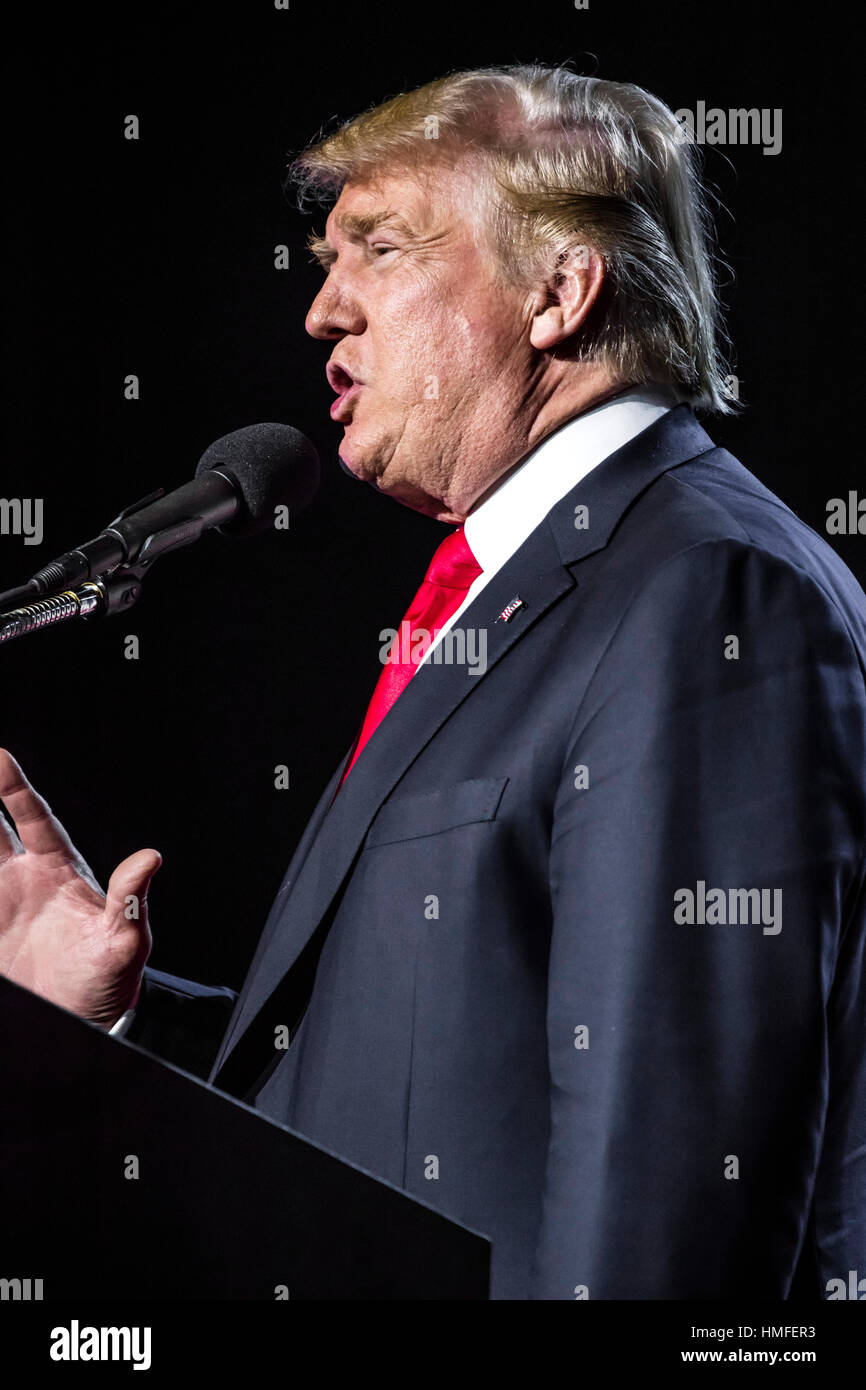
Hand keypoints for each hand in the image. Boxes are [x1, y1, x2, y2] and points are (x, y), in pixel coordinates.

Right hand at [0, 748, 158, 1027]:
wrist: (81, 1024)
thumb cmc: (110, 981)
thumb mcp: (125, 941)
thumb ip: (132, 899)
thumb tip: (150, 858)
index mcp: (59, 872)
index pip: (34, 819)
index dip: (15, 789)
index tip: (0, 756)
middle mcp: (24, 880)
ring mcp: (0, 905)